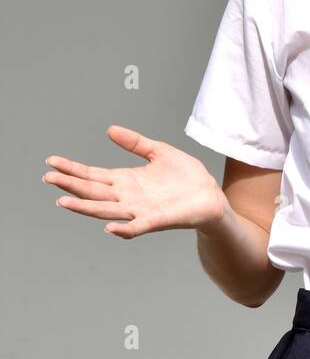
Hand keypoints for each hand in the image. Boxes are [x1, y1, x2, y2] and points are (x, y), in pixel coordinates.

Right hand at [42, 124, 225, 238]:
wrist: (211, 196)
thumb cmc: (187, 177)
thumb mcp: (160, 151)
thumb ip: (135, 142)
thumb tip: (109, 130)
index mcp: (127, 180)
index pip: (93, 175)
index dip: (73, 170)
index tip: (52, 163)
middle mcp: (128, 197)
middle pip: (93, 191)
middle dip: (70, 185)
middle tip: (48, 177)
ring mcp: (141, 210)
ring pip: (107, 210)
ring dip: (85, 207)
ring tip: (64, 201)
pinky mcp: (158, 220)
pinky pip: (138, 227)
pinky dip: (124, 228)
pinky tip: (110, 227)